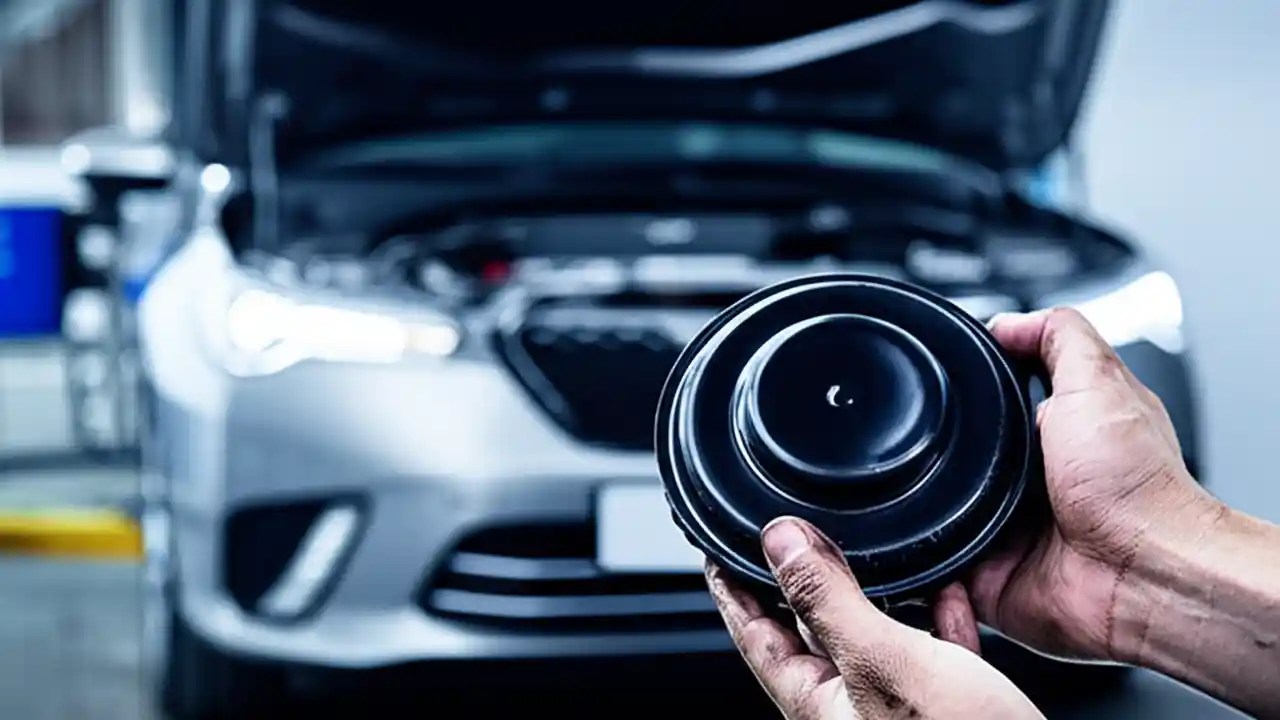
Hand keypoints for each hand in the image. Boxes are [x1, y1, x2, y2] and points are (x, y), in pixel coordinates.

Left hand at [707, 517, 1043, 718]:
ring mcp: (901, 712)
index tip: (717, 550)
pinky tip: (946, 592)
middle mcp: (853, 710)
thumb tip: (778, 541)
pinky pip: (934, 654)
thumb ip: (828, 601)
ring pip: (873, 640)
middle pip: (810, 634)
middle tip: (786, 536)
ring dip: (868, 593)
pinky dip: (936, 615)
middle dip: (797, 583)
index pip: (754, 636)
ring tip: (858, 549)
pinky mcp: (951, 711)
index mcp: (818, 706)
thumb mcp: (884, 662)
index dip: (732, 589)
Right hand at [951, 308, 1223, 661]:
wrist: (1143, 575)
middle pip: (950, 460)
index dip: (963, 399)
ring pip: (933, 517)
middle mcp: (1029, 486)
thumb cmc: (1138, 490)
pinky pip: (935, 575)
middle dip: (931, 460)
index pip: (989, 407)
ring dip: (924, 516)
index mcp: (1056, 437)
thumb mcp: (1099, 382)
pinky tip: (935, 550)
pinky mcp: (988, 581)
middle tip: (927, 455)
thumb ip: (1059, 339)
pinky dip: (928, 569)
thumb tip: (1007, 323)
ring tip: (932, 504)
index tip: (935, 388)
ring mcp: (1005, 535)